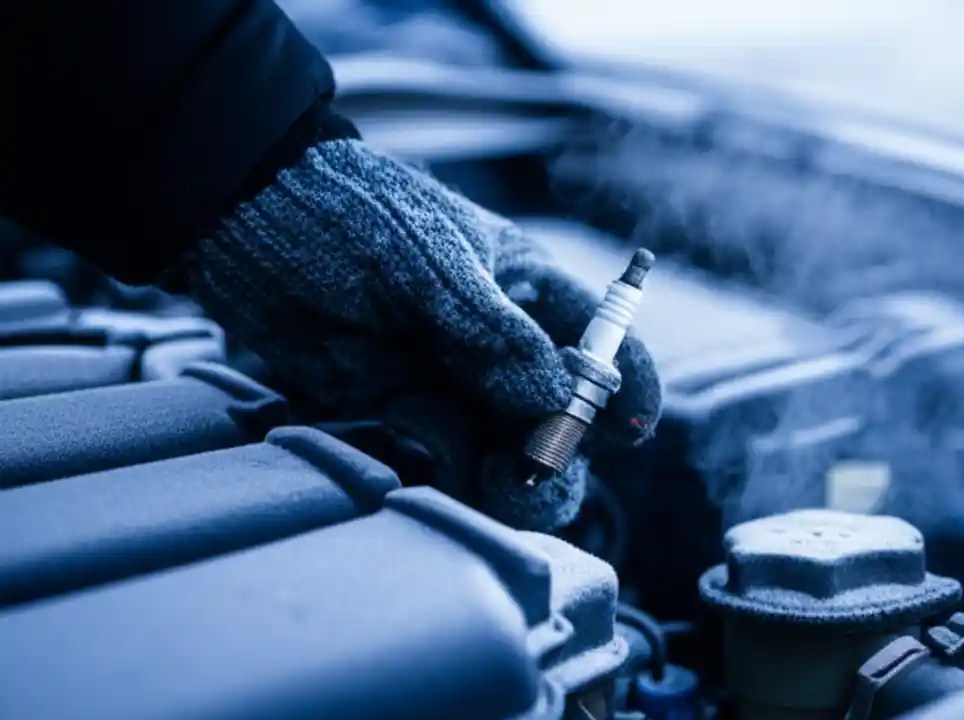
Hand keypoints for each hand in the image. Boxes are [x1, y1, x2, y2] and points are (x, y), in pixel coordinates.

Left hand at [182, 139, 660, 529]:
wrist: (250, 218)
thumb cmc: (358, 214)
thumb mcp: (437, 262)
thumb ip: (497, 337)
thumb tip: (557, 408)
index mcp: (533, 296)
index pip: (607, 349)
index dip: (631, 392)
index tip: (634, 430)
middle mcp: (504, 353)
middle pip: (564, 431)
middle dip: (558, 459)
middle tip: (530, 465)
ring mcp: (454, 388)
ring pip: (507, 464)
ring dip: (496, 469)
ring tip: (445, 431)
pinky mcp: (400, 418)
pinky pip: (441, 464)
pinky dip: (434, 454)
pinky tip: (399, 410)